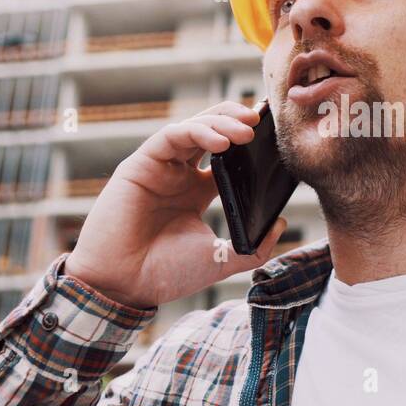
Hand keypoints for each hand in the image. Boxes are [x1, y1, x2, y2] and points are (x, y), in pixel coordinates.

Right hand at [64, 102, 287, 308]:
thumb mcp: (221, 260)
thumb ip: (253, 246)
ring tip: (247, 131)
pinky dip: (197, 133)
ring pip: (193, 128)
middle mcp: (178, 175)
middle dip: (235, 120)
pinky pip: (171, 137)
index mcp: (196, 192)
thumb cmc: (166, 274)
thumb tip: (281, 222)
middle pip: (210, 132)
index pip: (226, 156)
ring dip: (221, 124)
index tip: (274, 135)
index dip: (248, 143)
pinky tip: (221, 142)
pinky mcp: (140, 165)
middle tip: (261, 120)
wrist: (124, 285)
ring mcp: (159, 168)